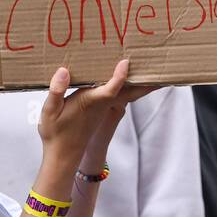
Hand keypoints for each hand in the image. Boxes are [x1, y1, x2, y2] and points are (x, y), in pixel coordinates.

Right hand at [38, 60, 152, 172]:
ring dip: (143, 82)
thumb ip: (56, 90)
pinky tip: (135, 77)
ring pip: (130, 93)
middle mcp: (103, 104)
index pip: (111, 88)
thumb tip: (64, 71)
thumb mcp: (49, 112)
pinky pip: (123, 94)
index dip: (119, 76)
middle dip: (148, 82)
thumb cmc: (54, 133)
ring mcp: (106, 107)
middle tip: (167, 71)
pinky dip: (132, 85)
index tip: (126, 62)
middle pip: (131, 92)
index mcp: (91, 102)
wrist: (62, 154)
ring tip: (157, 68)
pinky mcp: (104, 108)